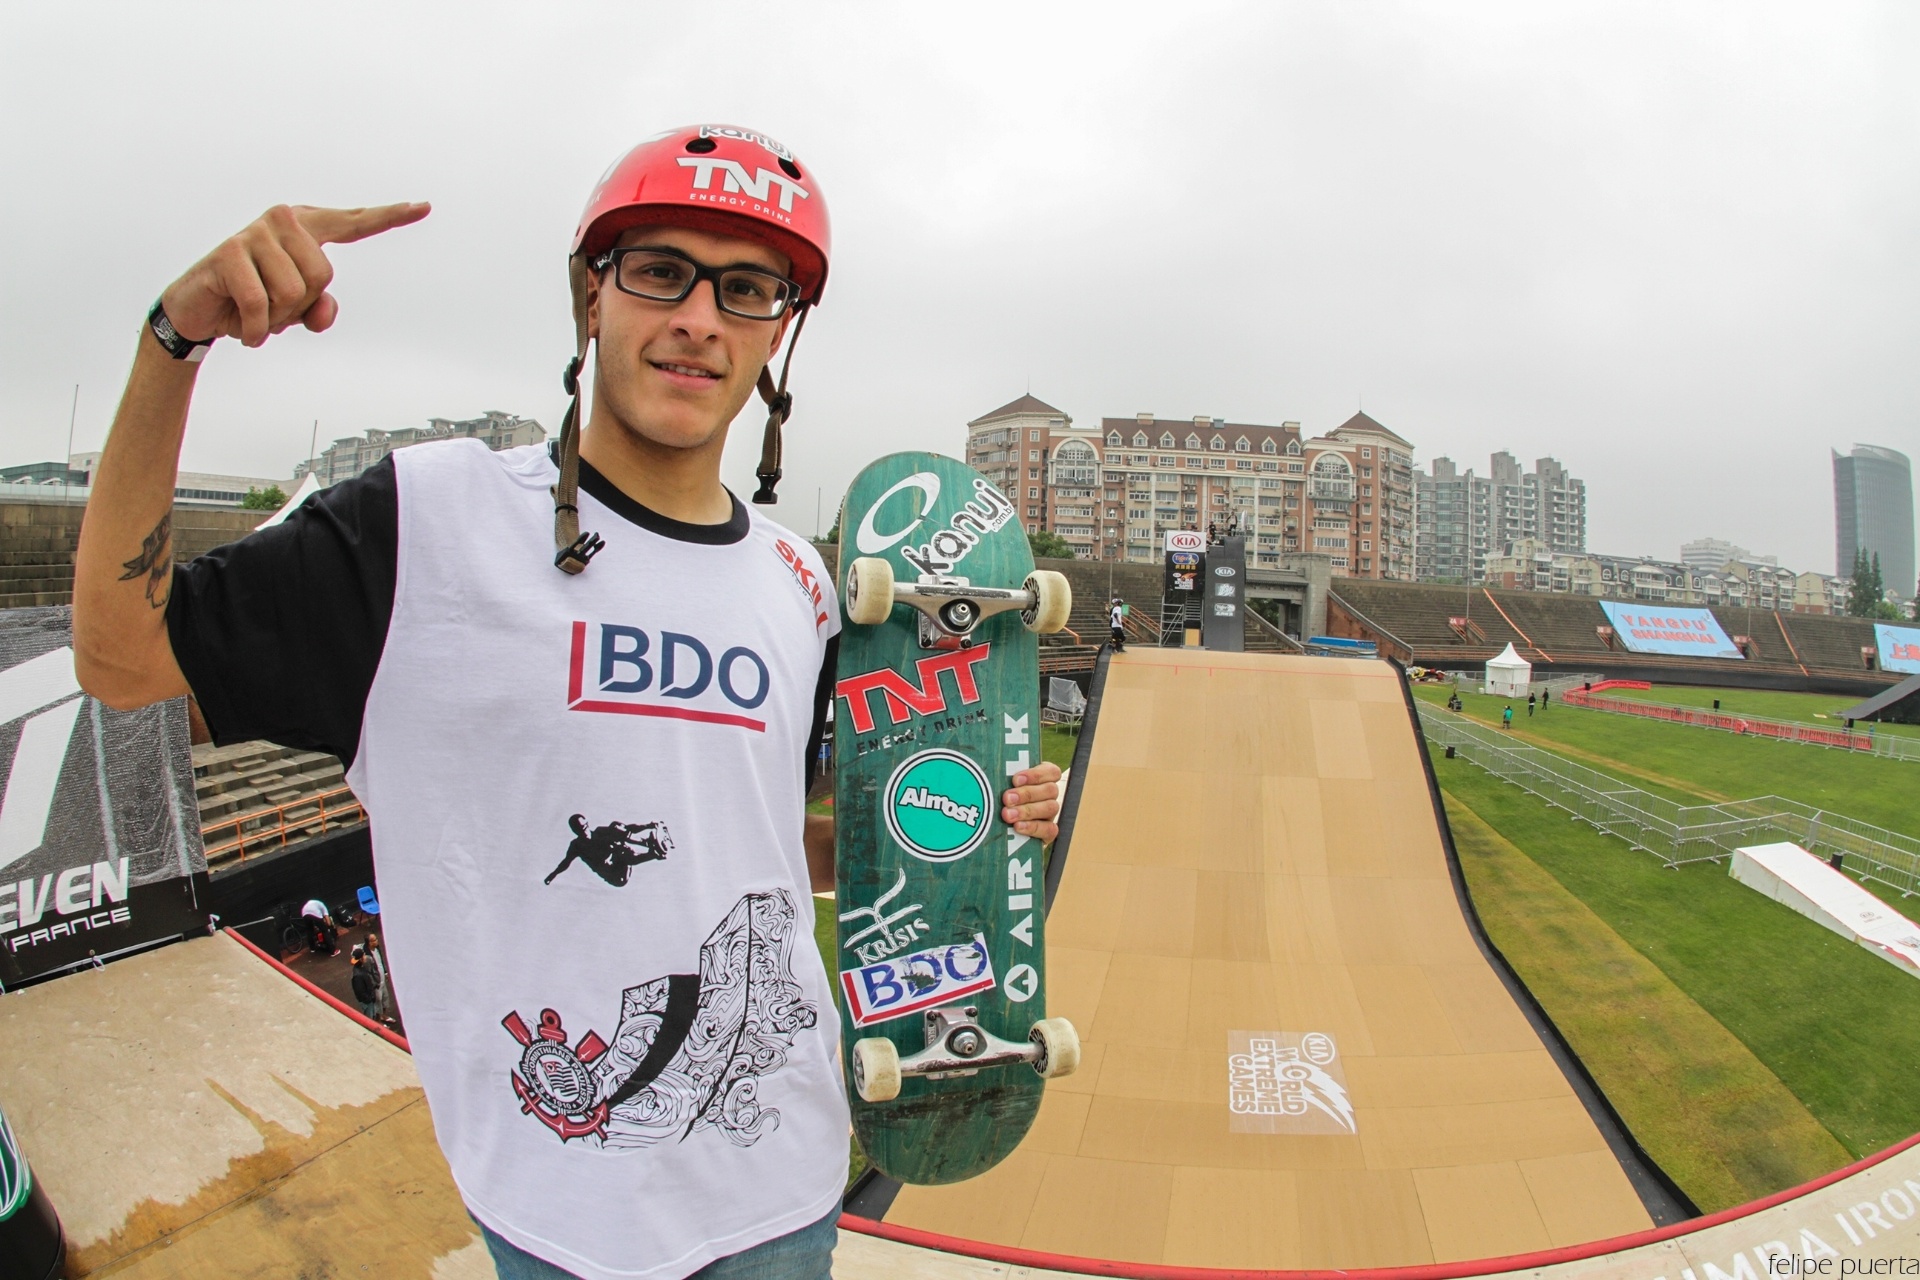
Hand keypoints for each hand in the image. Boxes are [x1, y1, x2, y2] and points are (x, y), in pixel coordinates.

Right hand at [159, 202, 430, 348]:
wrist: (197, 311)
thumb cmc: (253, 303)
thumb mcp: (296, 312)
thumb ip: (320, 310)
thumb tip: (322, 312)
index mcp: (306, 229)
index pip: (354, 223)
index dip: (389, 217)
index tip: (423, 207)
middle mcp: (283, 221)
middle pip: (323, 276)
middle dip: (299, 306)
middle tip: (272, 308)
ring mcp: (255, 232)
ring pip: (294, 292)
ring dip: (275, 318)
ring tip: (254, 312)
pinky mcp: (230, 252)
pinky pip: (261, 304)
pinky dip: (255, 329)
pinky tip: (242, 328)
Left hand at [1004, 761, 1063, 842]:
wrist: (996, 833)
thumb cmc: (997, 798)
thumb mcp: (998, 784)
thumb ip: (998, 775)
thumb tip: (983, 762)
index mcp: (1042, 779)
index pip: (1051, 772)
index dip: (1036, 774)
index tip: (1015, 779)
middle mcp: (1048, 796)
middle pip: (1050, 790)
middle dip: (1027, 794)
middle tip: (1006, 798)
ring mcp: (1050, 815)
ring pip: (1050, 808)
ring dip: (1028, 810)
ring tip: (1007, 815)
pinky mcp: (1048, 833)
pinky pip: (1049, 830)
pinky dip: (1033, 827)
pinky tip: (1017, 827)